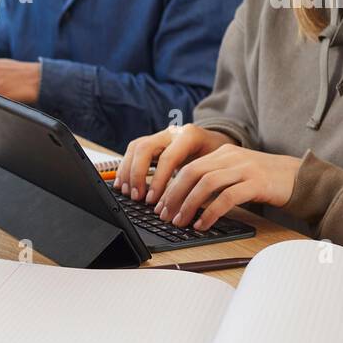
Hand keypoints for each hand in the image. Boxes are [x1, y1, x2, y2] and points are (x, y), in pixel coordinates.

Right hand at [115, 124, 233, 203]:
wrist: (219, 144)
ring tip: (128, 193)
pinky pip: (133, 152)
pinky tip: (123, 185)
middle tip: (137, 197)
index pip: (167, 157)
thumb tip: (184, 209)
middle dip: (138, 175)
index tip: (152, 200)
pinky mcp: (152, 143)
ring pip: (135, 148)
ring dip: (128, 172)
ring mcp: (160, 136)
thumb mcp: (215, 169)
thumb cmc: (218, 160)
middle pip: (145, 148)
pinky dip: (125, 168)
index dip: (157, 180)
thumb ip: (199, 183)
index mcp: (190, 136)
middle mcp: (172, 132)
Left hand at [149, 144, 299, 231]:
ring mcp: (244, 168)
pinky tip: (202, 224)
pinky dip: (211, 212)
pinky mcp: (257, 183)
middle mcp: (231, 157)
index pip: (188, 166)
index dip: (171, 187)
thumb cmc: (266, 180)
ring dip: (188, 204)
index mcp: (223, 152)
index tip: (160, 205)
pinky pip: (227, 197)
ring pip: (206, 183)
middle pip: (192, 172)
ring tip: (180, 222)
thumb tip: (186, 200)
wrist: (300, 177)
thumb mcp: (237, 174)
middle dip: (174, 195)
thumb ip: (215, 180)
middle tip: (165, 215)